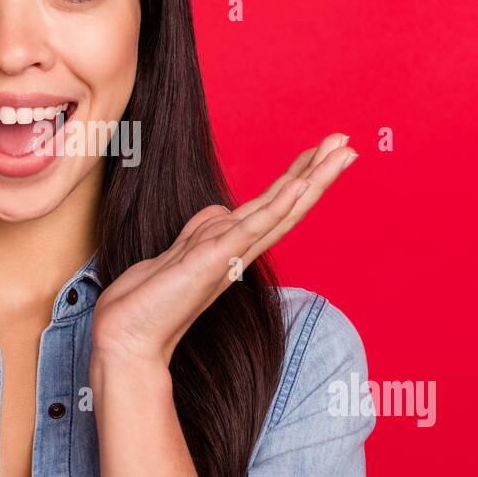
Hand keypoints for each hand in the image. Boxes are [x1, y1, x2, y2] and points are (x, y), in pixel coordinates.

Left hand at [90, 132, 356, 368]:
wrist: (129, 335)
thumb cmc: (152, 299)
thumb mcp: (181, 251)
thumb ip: (204, 230)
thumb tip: (220, 210)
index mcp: (234, 245)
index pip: (275, 206)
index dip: (300, 177)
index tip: (325, 150)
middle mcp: (240, 250)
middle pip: (288, 205)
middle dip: (318, 172)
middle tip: (348, 142)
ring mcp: (230, 255)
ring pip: (280, 211)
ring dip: (312, 179)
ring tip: (341, 152)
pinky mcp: (214, 260)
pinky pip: (252, 229)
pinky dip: (279, 207)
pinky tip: (301, 185)